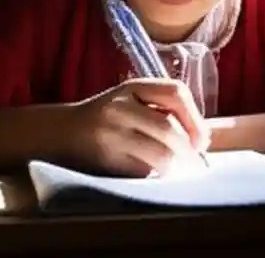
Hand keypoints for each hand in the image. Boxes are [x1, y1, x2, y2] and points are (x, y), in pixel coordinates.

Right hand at [65, 78, 210, 176]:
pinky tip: (155, 176)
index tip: (202, 141)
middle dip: (190, 152)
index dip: (195, 118)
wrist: (62, 133)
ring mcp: (111, 135)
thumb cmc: (107, 118)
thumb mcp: (131, 101)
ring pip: (160, 156)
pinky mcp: (107, 161)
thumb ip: (163, 110)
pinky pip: (144, 173)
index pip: (175, 92)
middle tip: (197, 165)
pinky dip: (156, 177)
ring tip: (179, 172)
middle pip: (169, 129)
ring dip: (176, 168)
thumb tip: (202, 140)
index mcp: (131, 87)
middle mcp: (120, 108)